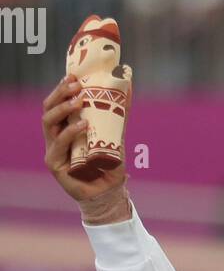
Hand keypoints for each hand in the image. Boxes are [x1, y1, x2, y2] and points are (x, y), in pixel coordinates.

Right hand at [42, 74, 132, 221]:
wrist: (109, 194)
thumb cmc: (110, 167)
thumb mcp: (116, 137)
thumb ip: (119, 116)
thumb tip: (128, 88)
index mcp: (65, 128)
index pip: (57, 104)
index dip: (62, 89)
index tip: (74, 76)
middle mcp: (56, 137)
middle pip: (49, 109)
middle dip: (60, 94)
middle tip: (75, 84)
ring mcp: (53, 150)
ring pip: (49, 122)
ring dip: (63, 108)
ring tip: (78, 100)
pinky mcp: (55, 164)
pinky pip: (60, 143)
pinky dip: (71, 132)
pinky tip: (83, 125)